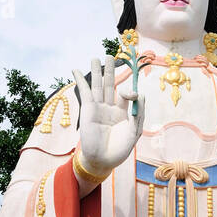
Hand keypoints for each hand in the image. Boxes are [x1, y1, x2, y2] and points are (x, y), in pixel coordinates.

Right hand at [72, 56, 144, 179]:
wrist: (103, 160)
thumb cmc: (120, 149)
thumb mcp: (134, 131)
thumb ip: (139, 112)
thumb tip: (140, 93)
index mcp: (122, 112)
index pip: (126, 95)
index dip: (130, 91)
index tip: (132, 94)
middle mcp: (110, 108)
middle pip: (110, 85)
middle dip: (111, 71)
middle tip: (111, 56)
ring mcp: (98, 108)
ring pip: (97, 85)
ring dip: (96, 71)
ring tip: (95, 58)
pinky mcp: (88, 109)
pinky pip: (84, 91)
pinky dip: (80, 80)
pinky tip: (75, 69)